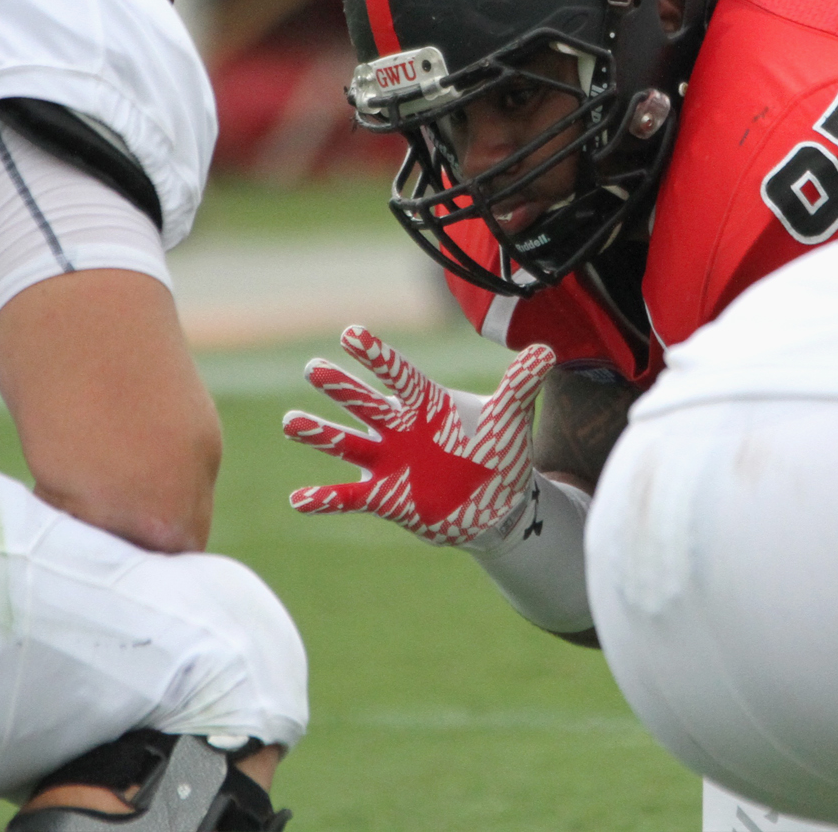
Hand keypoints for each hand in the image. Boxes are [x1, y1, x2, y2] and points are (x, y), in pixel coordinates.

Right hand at [282, 325, 555, 545]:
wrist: (496, 504)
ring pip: (345, 443)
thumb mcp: (511, 417)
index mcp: (425, 403)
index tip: (351, 333)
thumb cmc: (498, 452)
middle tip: (314, 367)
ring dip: (319, 434)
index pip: (397, 374)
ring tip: (291, 422)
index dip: (376, 355)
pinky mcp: (383, 496)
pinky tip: (298, 500)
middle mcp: (398, 427)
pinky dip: (324, 498)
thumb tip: (547, 350)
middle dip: (340, 387)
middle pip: (363, 402)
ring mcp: (386, 461)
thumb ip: (521, 383)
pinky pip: (348, 496)